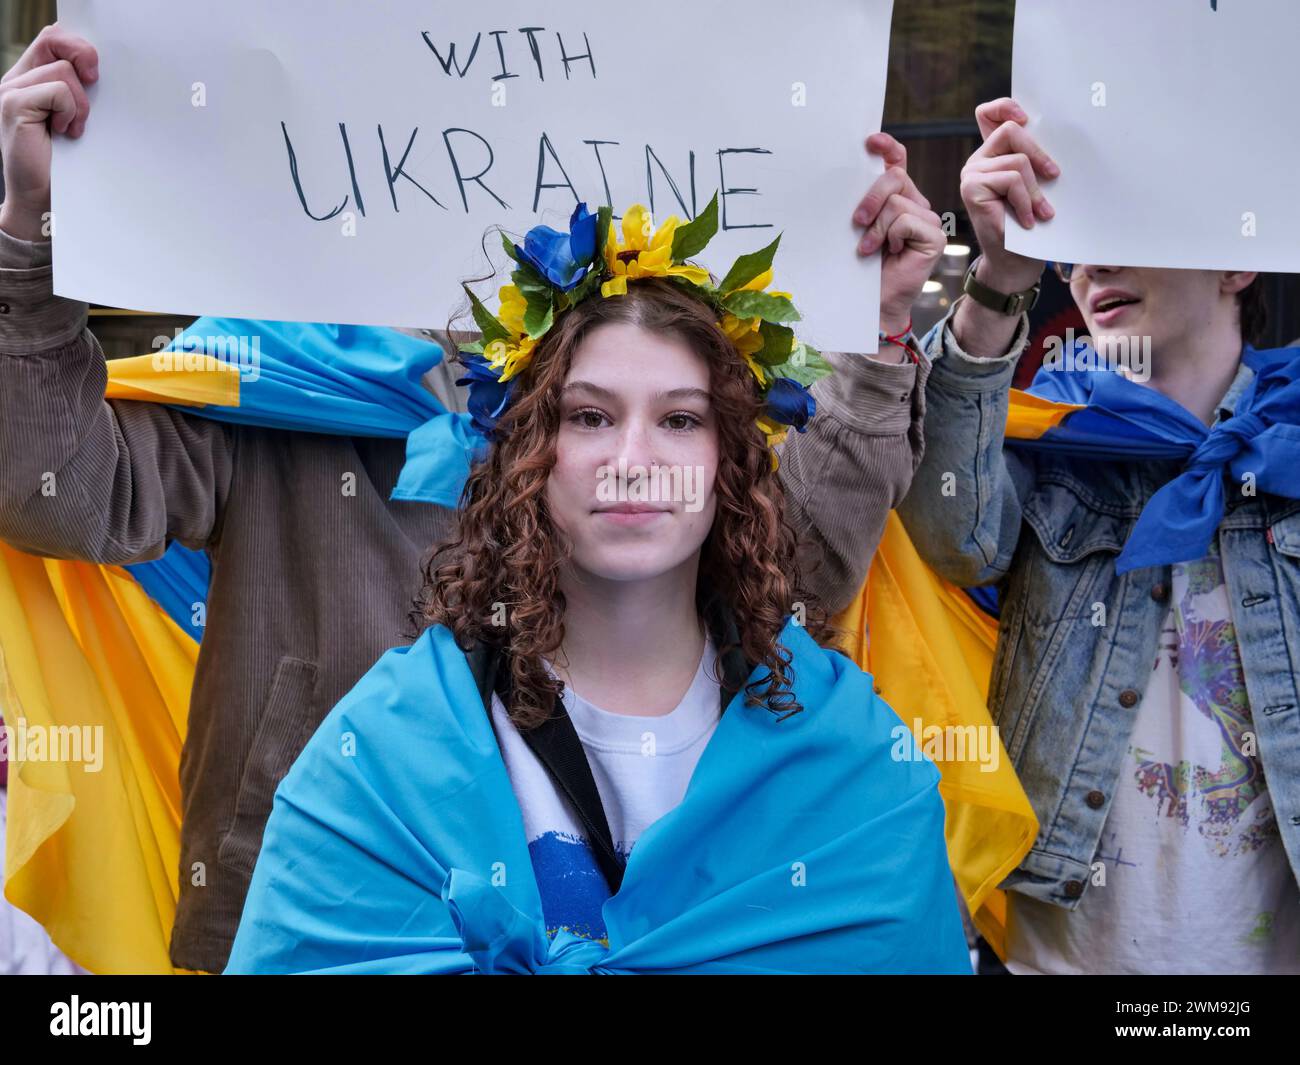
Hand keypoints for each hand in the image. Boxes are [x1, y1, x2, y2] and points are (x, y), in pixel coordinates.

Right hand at [0, 23, 98, 241]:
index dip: (78, 45)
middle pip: (54, 40)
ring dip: (81, 103)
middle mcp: (15, 80)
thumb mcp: (76, 120)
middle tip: (95, 84)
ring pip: (63, 71)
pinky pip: (57, 91)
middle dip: (83, 57)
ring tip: (73, 128)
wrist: (43, 198)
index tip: (96, 73)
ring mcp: (10, 91)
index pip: (52, 39)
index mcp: (29, 79)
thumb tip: (101, 71)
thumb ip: (79, 93)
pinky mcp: (13, 105)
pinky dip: (70, 112)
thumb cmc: (66, 164)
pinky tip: (65, 133)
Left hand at [853, 133, 946, 338]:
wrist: (873, 302)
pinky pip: (907, 221)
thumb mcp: (859, 228)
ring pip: (897, 203)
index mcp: (897, 197)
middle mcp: (916, 204)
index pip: (898, 162)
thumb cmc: (863, 267)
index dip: (887, 147)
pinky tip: (889, 252)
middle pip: (895, 178)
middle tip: (856, 222)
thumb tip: (850, 176)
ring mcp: (928, 220)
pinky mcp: (935, 237)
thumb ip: (862, 202)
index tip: (869, 141)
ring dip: (876, 227)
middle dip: (870, 198)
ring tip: (869, 248)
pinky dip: (890, 236)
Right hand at [959, 98, 1057, 293]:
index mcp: (992, 154)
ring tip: (1040, 212)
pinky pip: (1011, 179)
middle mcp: (978, 161)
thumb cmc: (1030, 225)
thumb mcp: (1036, 184)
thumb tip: (1059, 134)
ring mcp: (971, 174)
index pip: (989, 113)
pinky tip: (1028, 220)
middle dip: (1039, 154)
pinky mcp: (972, 189)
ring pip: (1017, 161)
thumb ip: (1034, 159)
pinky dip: (1025, 201)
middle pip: (1011, 130)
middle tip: (1054, 177)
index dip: (1006, 107)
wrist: (1015, 262)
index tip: (1027, 119)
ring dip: (1035, 190)